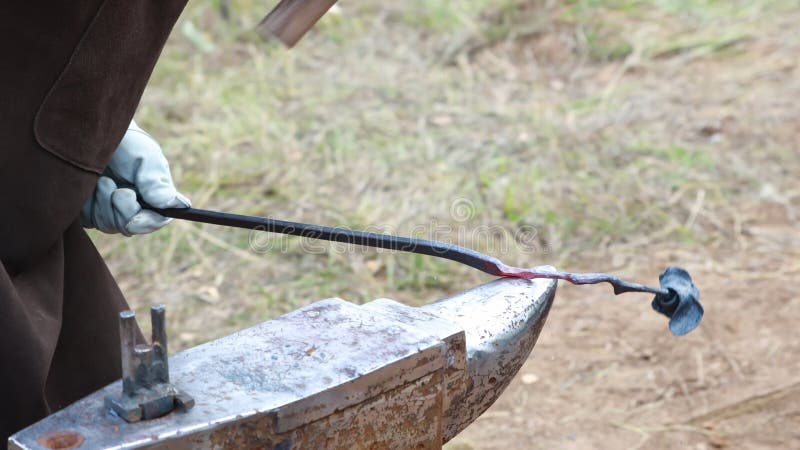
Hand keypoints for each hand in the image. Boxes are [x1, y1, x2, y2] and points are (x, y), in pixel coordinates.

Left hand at [81, 120, 190, 235]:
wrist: (96, 134)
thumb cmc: (128, 143)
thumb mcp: (146, 159)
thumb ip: (157, 183)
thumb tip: (179, 204)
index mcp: (155, 200)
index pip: (154, 222)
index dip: (145, 224)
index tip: (134, 218)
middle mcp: (136, 210)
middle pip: (128, 227)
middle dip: (119, 208)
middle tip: (111, 184)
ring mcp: (112, 212)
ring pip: (107, 225)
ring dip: (102, 202)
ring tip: (101, 179)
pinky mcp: (91, 212)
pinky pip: (88, 220)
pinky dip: (87, 203)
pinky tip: (89, 184)